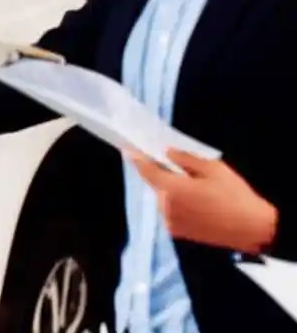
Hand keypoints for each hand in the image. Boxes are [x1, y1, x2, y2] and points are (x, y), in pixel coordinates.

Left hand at [129, 148, 277, 253]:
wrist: (253, 230)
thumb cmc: (234, 196)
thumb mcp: (212, 169)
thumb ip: (184, 158)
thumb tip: (166, 152)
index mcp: (171, 190)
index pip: (146, 170)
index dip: (137, 158)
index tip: (128, 149)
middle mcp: (164, 207)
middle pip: (156, 185)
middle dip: (162, 174)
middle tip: (178, 166)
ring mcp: (170, 222)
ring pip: (163, 199)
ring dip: (171, 191)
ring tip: (196, 188)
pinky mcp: (178, 233)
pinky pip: (171, 212)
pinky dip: (177, 204)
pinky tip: (198, 203)